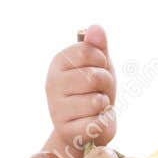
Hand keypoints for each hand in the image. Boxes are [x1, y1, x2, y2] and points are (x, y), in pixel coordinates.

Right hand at [45, 23, 116, 157]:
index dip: (101, 61)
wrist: (88, 127)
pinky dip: (102, 123)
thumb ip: (98, 46)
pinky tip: (92, 122)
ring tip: (95, 108)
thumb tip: (95, 27)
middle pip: (94, 76)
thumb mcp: (99, 65)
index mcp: (58, 62)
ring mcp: (56, 108)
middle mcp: (52, 83)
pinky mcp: (66, 130)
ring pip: (96, 101)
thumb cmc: (94, 92)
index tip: (97, 69)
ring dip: (103, 105)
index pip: (88, 51)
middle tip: (98, 91)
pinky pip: (96, 122)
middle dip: (105, 84)